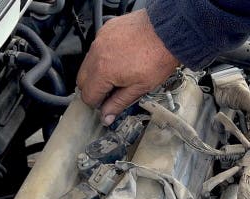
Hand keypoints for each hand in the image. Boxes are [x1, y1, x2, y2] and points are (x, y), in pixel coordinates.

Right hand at [77, 9, 179, 125]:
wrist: (168, 32)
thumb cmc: (158, 57)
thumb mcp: (140, 88)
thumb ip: (118, 103)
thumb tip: (106, 117)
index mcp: (103, 72)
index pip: (87, 96)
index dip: (97, 104)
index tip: (107, 103)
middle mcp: (96, 54)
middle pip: (82, 80)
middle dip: (94, 89)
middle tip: (111, 91)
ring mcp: (100, 40)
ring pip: (87, 63)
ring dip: (97, 72)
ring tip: (118, 73)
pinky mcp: (106, 30)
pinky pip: (96, 48)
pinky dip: (103, 55)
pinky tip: (119, 57)